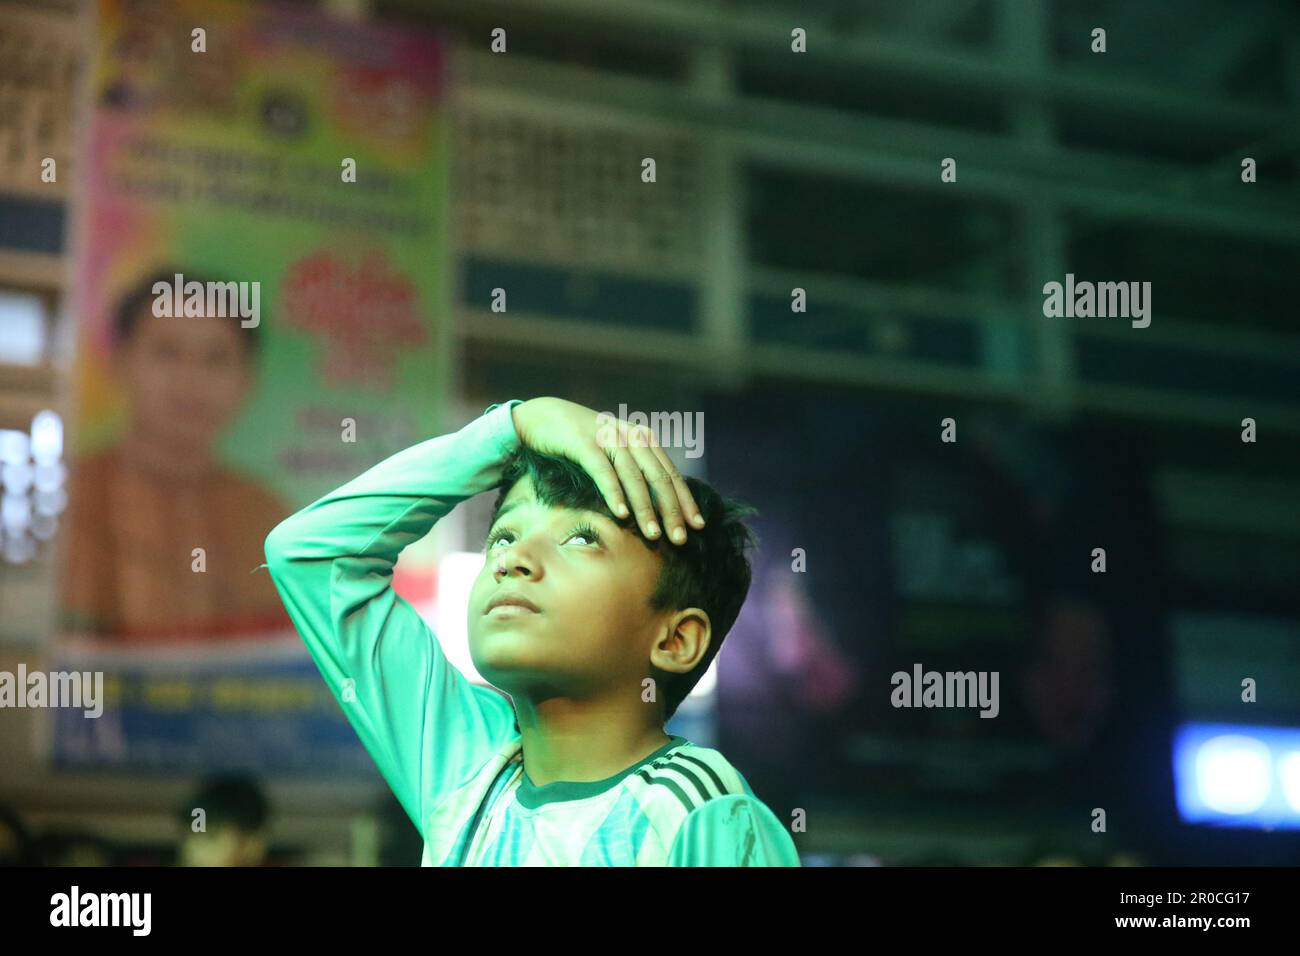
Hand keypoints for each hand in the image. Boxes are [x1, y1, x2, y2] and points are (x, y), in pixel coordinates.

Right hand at [510, 397, 704, 543]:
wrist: (543, 416)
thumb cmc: (580, 441)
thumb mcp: (613, 453)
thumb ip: (634, 470)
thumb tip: (656, 504)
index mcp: (642, 440)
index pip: (670, 474)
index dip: (685, 500)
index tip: (698, 526)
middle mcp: (630, 436)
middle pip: (658, 477)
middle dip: (671, 510)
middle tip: (680, 539)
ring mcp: (608, 437)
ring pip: (634, 476)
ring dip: (645, 508)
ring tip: (653, 535)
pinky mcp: (584, 442)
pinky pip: (603, 471)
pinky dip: (614, 493)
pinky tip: (621, 515)